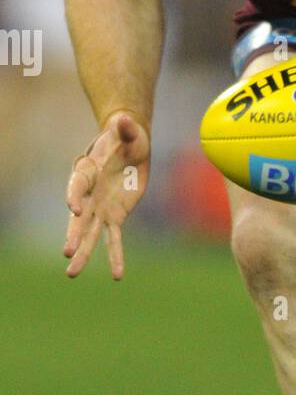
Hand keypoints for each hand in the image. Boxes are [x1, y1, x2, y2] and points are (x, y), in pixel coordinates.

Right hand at [63, 112, 150, 279]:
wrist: (129, 145)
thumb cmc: (126, 135)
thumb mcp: (128, 129)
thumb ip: (125, 128)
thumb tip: (123, 119)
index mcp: (87, 171)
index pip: (76, 185)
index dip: (74, 196)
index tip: (73, 209)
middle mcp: (89, 194)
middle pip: (79, 218)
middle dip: (74, 235)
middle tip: (67, 253)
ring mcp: (101, 207)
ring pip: (90, 234)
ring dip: (84, 253)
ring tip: (72, 273)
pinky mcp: (115, 216)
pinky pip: (114, 239)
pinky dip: (116, 256)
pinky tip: (118, 275)